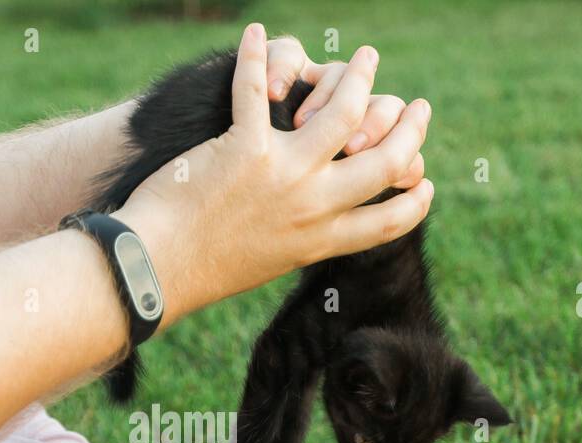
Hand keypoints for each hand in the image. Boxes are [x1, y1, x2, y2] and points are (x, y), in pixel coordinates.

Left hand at [118, 23, 433, 327]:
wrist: (158, 270)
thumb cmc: (202, 270)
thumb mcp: (266, 263)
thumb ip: (298, 238)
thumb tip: (316, 226)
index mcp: (318, 241)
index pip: (387, 221)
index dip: (414, 198)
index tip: (424, 178)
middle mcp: (311, 207)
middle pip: (383, 159)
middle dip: (409, 127)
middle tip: (417, 106)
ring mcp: (283, 174)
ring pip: (343, 113)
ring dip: (358, 76)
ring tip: (365, 58)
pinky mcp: (245, 148)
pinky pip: (256, 89)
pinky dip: (255, 56)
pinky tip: (256, 33)